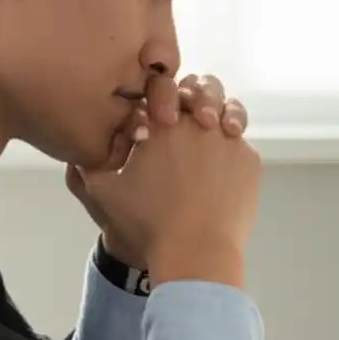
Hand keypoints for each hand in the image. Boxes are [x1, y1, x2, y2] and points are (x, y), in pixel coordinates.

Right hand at [68, 73, 250, 268]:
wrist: (196, 253)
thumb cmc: (148, 224)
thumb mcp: (103, 191)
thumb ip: (91, 161)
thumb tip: (89, 146)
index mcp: (161, 121)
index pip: (161, 86)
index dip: (159, 95)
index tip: (156, 116)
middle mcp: (198, 121)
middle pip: (198, 88)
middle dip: (193, 95)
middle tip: (188, 116)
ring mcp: (229, 139)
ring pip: (227, 108)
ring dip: (218, 111)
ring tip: (210, 129)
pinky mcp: (250, 159)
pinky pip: (240, 142)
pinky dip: (230, 147)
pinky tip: (221, 166)